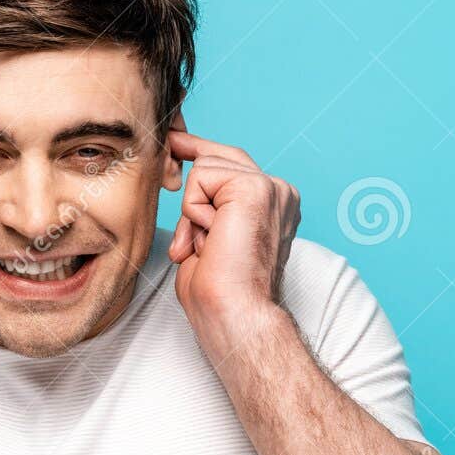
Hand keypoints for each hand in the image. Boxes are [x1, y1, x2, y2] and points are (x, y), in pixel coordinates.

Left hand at [165, 127, 299, 353]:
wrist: (235, 313)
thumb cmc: (219, 289)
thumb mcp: (208, 235)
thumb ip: (205, 204)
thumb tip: (178, 174)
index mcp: (273, 204)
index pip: (232, 162)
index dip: (199, 150)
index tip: (175, 141)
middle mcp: (279, 192)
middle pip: (218, 156)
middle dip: (190, 193)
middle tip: (197, 242)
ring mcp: (271, 187)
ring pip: (205, 167)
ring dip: (194, 213)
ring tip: (210, 247)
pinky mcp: (256, 187)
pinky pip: (202, 177)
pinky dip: (195, 212)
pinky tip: (214, 239)